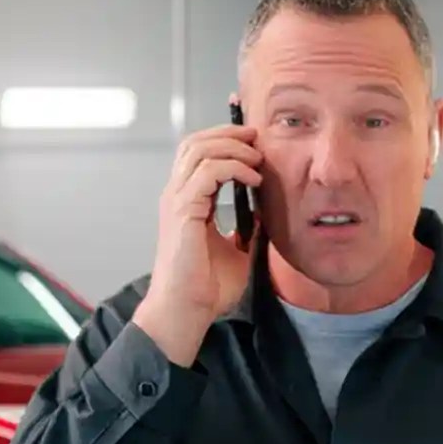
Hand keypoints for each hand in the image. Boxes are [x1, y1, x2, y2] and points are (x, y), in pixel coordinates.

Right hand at [133, 123, 262, 365]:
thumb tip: (266, 211)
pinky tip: (253, 180)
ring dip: (232, 146)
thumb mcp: (238, 250)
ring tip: (258, 158)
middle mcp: (177, 195)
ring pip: (198, 149)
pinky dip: (233, 167)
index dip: (225, 139)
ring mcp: (176, 201)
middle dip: (228, 133)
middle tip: (258, 137)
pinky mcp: (182, 211)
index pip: (198, 153)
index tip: (255, 142)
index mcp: (186, 201)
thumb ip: (248, 228)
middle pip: (195, 142)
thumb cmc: (207, 288)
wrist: (188, 311)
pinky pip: (207, 171)